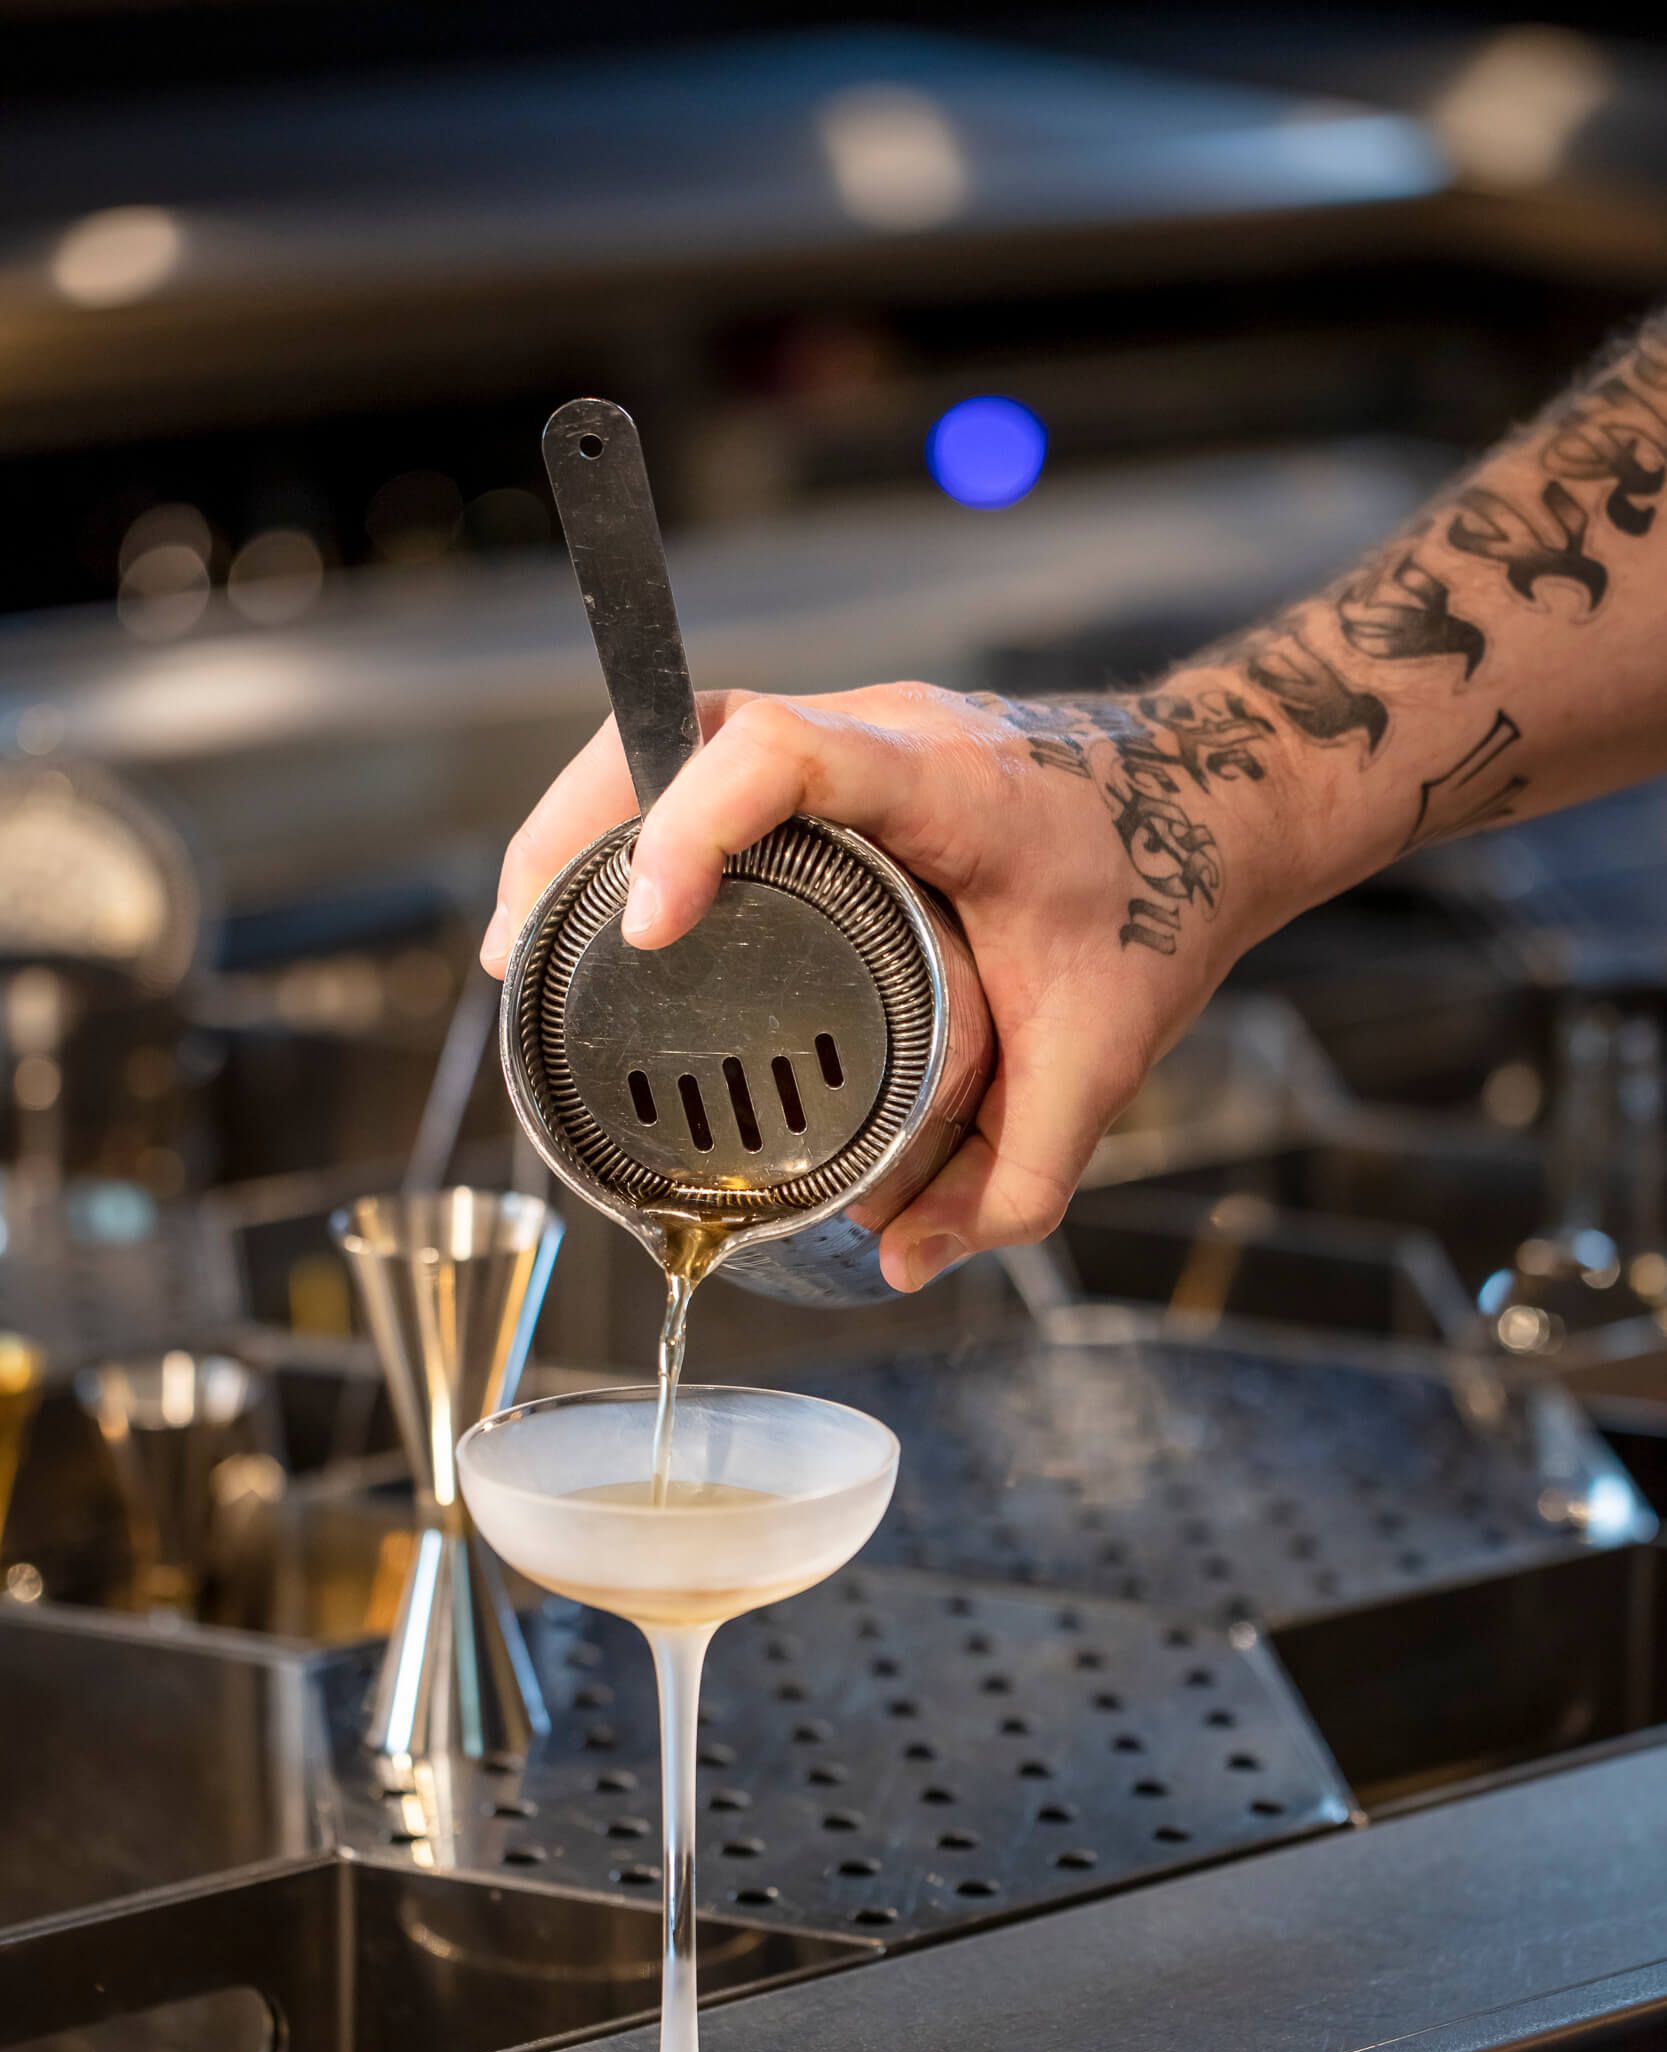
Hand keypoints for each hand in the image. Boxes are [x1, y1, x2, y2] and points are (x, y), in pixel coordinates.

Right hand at [482, 677, 1303, 1288]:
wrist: (1215, 797)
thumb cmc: (1164, 894)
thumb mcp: (1108, 1051)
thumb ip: (1021, 1173)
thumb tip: (903, 1261)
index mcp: (949, 787)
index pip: (785, 753)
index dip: (695, 823)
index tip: (646, 925)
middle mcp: (886, 735)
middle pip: (691, 730)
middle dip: (581, 828)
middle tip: (520, 948)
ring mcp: (859, 733)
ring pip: (684, 732)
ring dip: (590, 817)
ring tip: (530, 934)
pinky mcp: (845, 756)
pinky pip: (711, 759)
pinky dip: (641, 818)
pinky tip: (606, 901)